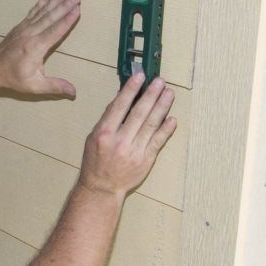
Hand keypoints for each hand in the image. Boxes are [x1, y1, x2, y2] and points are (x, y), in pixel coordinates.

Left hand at [0, 0, 80, 98]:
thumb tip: (74, 92)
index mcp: (35, 47)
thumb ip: (55, 86)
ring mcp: (26, 26)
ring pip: (44, 10)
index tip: (77, 10)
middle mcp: (31, 33)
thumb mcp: (34, 86)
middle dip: (66, 5)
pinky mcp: (23, 24)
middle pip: (51, 16)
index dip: (67, 21)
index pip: (55, 31)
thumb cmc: (14, 77)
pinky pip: (36, 8)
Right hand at [79, 74, 176, 199]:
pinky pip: (158, 141)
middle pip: (139, 113)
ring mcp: (135, 151)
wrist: (102, 188)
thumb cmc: (96, 161)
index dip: (131, 90)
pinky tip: (172, 118)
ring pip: (151, 125)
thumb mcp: (93, 137)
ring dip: (162, 107)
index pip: (120, 106)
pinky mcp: (146, 160)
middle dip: (151, 95)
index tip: (140, 76)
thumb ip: (107, 119)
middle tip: (160, 81)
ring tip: (169, 94)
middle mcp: (120, 141)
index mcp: (105, 133)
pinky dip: (166, 129)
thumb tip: (121, 99)